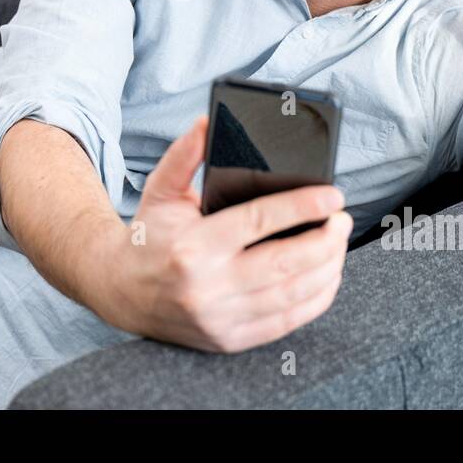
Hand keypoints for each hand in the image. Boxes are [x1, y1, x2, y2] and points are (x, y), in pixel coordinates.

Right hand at [103, 115, 353, 352]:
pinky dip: (316, 299)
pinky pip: (287, 321)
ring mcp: (220, 318)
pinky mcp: (230, 340)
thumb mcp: (160, 189)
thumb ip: (186, 154)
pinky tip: (326, 276)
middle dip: (327, 239)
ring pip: (293, 294)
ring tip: (338, 243)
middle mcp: (208, 287)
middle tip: (343, 219)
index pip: (260, 222)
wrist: (120, 291)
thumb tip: (209, 122)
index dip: (303, 206)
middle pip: (287, 262)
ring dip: (328, 267)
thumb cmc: (148, 236)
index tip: (333, 196)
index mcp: (193, 246)